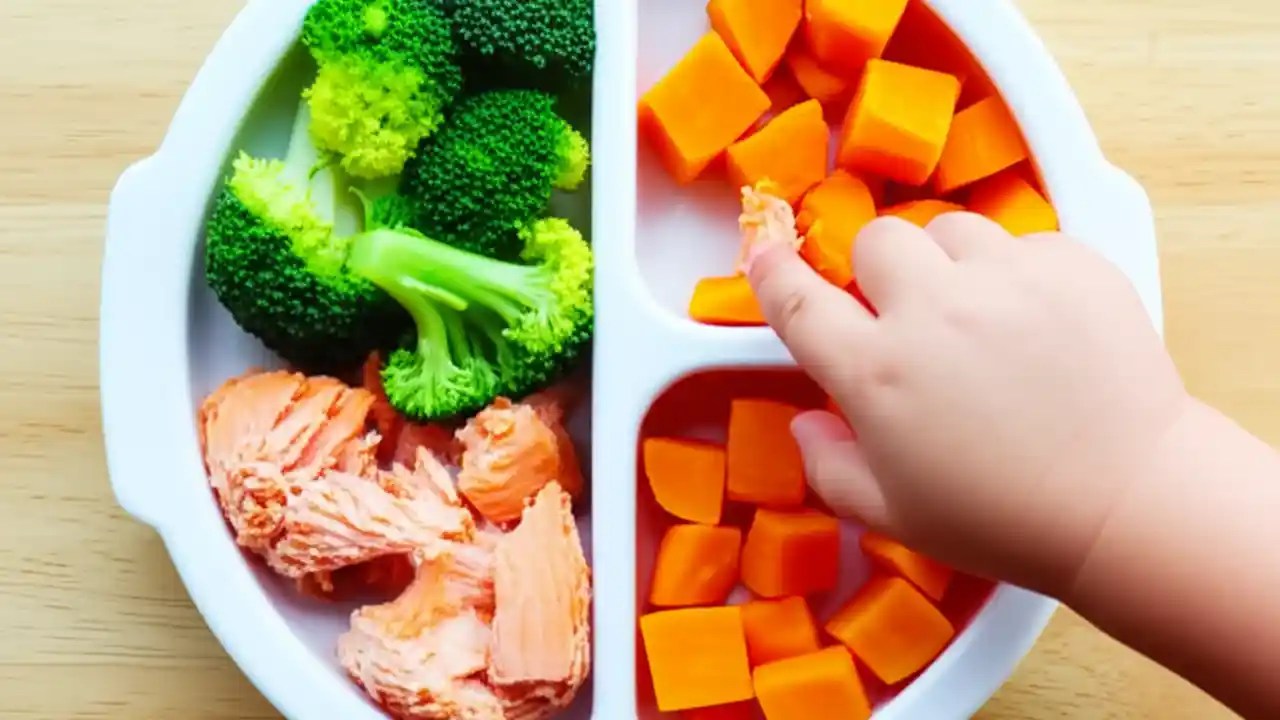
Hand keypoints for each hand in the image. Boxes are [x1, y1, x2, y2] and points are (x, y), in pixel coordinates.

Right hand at [745, 212, 1187, 595]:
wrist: (1129, 503)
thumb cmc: (1003, 520)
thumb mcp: (893, 514)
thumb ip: (830, 465)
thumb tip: (808, 420)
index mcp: (876, 372)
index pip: (798, 301)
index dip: (773, 271)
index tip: (767, 252)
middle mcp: (933, 310)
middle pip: (876, 240)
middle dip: (878, 272)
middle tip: (907, 315)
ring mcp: (1005, 279)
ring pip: (950, 229)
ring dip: (948, 263)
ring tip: (978, 315)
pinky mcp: (1071, 265)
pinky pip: (1022, 241)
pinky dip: (1016, 272)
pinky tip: (1036, 324)